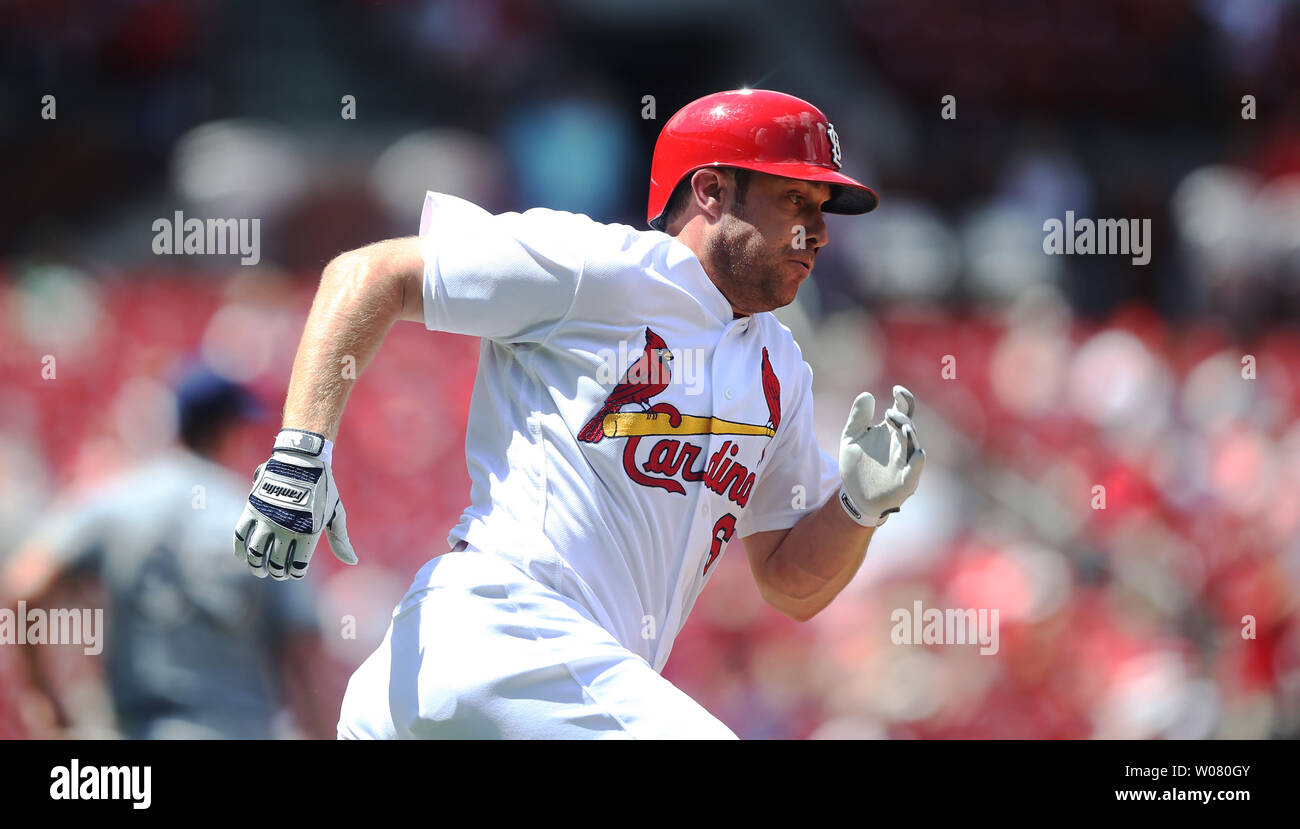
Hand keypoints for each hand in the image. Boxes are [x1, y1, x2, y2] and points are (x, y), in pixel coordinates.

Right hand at [233, 429, 357, 579]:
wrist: (302, 459)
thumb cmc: (323, 488)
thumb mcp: (336, 513)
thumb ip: (340, 539)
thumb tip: (352, 561)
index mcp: (308, 532)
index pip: (297, 565)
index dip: (295, 573)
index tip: (294, 574)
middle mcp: (286, 528)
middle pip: (275, 562)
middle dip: (276, 572)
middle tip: (276, 574)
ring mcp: (267, 519)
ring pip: (255, 552)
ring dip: (256, 566)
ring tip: (259, 571)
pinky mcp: (253, 508)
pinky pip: (240, 534)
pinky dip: (239, 548)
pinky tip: (242, 556)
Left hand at [838, 385, 925, 526]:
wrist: (854, 496)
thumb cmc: (857, 465)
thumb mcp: (851, 438)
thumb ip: (858, 418)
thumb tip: (866, 395)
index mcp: (891, 432)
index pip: (904, 410)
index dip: (904, 399)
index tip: (896, 390)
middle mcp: (901, 445)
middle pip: (908, 427)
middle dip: (902, 418)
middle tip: (889, 414)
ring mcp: (904, 464)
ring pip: (913, 447)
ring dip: (911, 436)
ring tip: (904, 427)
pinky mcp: (905, 482)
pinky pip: (914, 472)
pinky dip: (917, 464)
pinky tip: (917, 454)